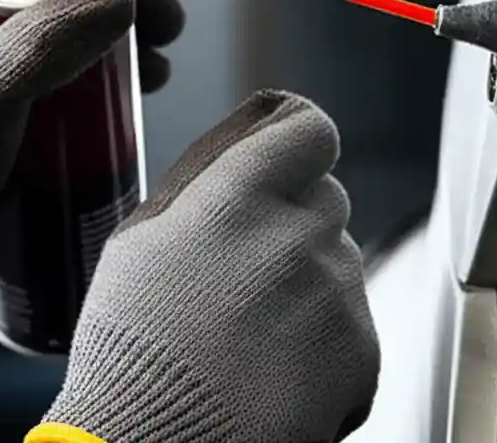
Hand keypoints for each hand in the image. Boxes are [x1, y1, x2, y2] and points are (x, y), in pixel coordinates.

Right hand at [31, 91, 379, 442]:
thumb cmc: (134, 351)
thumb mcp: (139, 243)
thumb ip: (201, 189)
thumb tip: (239, 157)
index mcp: (239, 198)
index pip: (310, 130)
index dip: (299, 141)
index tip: (289, 155)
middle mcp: (299, 235)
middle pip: (326, 197)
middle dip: (294, 220)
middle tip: (248, 268)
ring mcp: (338, 294)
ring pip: (338, 261)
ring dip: (308, 281)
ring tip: (251, 331)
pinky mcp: (362, 350)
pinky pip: (352, 322)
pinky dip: (324, 339)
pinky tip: (274, 367)